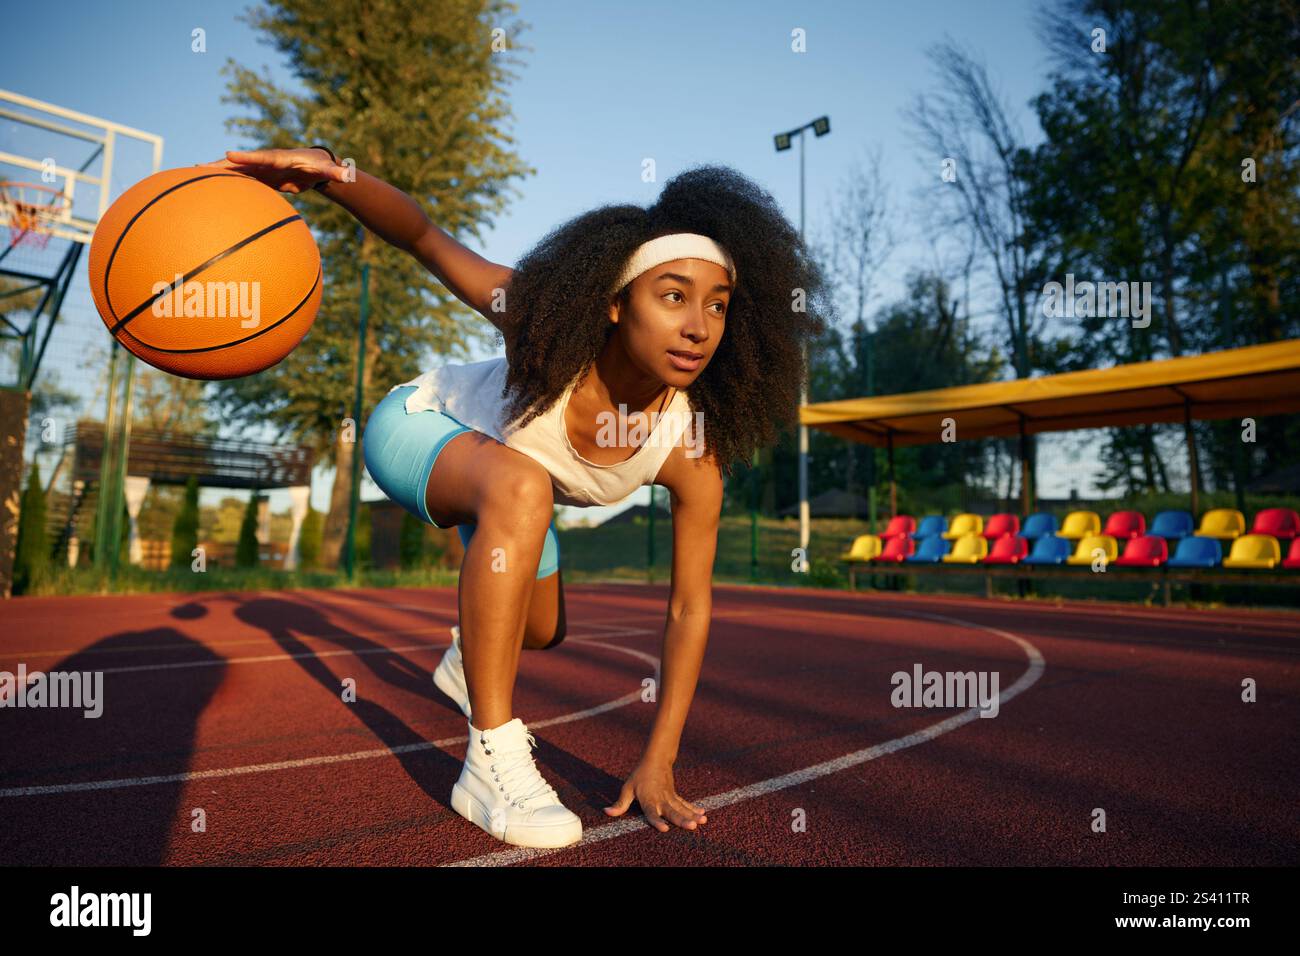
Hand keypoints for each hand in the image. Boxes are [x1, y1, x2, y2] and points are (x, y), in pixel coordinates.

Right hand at [195, 147, 350, 193]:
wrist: (315, 166)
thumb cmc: (320, 166)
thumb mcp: (327, 171)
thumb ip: (336, 173)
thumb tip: (348, 175)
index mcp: (279, 159)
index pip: (261, 157)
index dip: (246, 156)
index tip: (229, 154)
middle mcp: (265, 162)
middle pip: (240, 163)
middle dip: (220, 164)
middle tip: (198, 166)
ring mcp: (259, 169)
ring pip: (235, 171)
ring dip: (216, 173)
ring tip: (191, 174)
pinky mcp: (258, 178)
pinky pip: (239, 180)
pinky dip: (224, 182)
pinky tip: (205, 186)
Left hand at [604, 759, 707, 832]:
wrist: (656, 759)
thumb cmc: (639, 776)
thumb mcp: (627, 788)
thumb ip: (620, 803)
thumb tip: (606, 812)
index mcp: (648, 800)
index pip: (652, 813)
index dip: (657, 821)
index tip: (665, 828)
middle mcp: (661, 800)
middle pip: (672, 812)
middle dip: (682, 820)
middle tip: (692, 826)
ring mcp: (670, 797)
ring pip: (682, 808)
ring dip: (692, 815)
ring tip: (702, 821)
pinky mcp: (675, 796)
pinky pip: (685, 804)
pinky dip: (694, 809)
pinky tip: (703, 815)